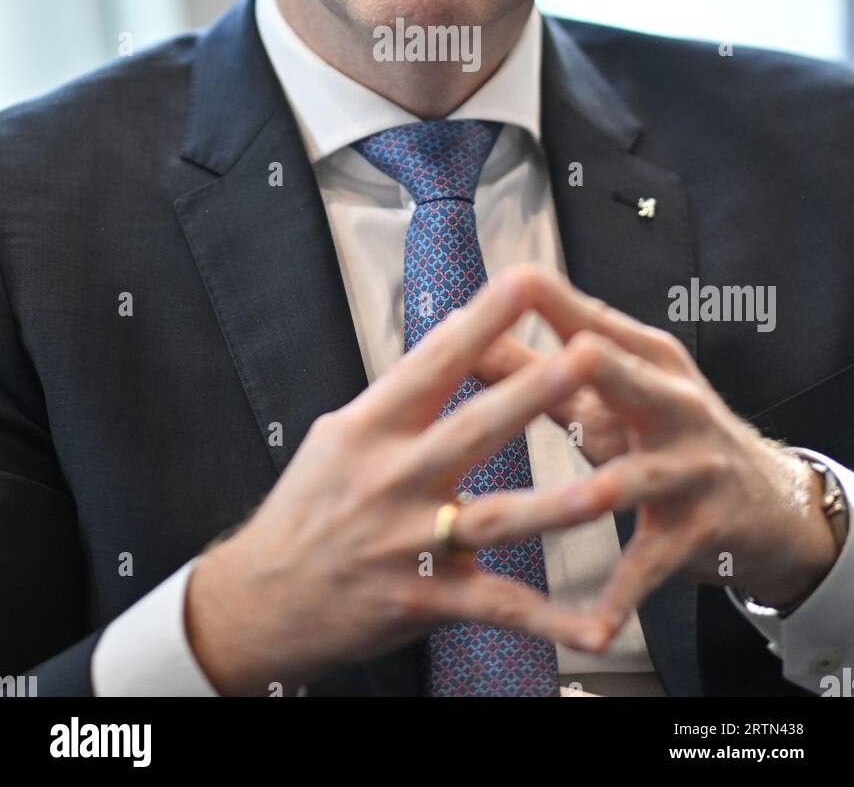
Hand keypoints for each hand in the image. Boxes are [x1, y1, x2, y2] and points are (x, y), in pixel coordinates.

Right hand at [185, 269, 614, 695]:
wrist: (259, 601)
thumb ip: (400, 392)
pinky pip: (498, 609)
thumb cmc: (307, 509)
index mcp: (369, 428)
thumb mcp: (339, 435)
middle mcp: (391, 478)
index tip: (522, 283)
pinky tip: (593, 628)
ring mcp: (409, 542)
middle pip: (473, 429)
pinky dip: (548, 622)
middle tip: (583, 358)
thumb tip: (456, 330)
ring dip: (555, 506)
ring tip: (610, 488)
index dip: (480, 321)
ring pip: (495, 519)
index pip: (433, 363)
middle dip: (531, 393)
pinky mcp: (424, 600)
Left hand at [468, 265, 840, 644]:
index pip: (592, 319)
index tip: (505, 285)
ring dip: (592, 496)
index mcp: (642, 357)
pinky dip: (623, 596)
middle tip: (571, 359)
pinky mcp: (694, 528)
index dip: (551, 302)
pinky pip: (650, 564)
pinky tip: (594, 625)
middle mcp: (670, 401)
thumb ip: (533, 366)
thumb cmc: (659, 429)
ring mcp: (687, 466)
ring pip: (633, 478)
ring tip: (567, 505)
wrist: (760, 498)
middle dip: (595, 369)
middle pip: (627, 378)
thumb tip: (460, 330)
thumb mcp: (609, 392)